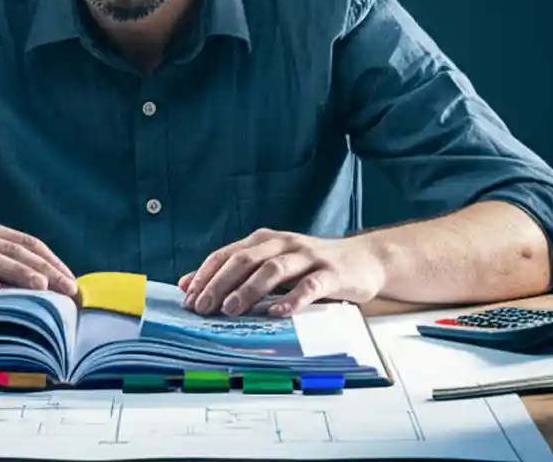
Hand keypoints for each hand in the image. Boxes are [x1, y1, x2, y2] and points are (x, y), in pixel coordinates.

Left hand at [177, 228, 385, 316]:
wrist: (364, 260)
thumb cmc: (311, 266)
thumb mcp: (271, 264)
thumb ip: (235, 273)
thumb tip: (189, 285)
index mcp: (265, 240)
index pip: (227, 254)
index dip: (206, 275)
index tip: (189, 298)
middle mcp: (283, 243)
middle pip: (245, 260)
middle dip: (221, 283)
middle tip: (204, 307)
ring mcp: (308, 257)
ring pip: (274, 269)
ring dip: (250, 289)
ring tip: (231, 309)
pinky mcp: (331, 274)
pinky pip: (310, 286)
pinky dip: (292, 299)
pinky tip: (277, 312)